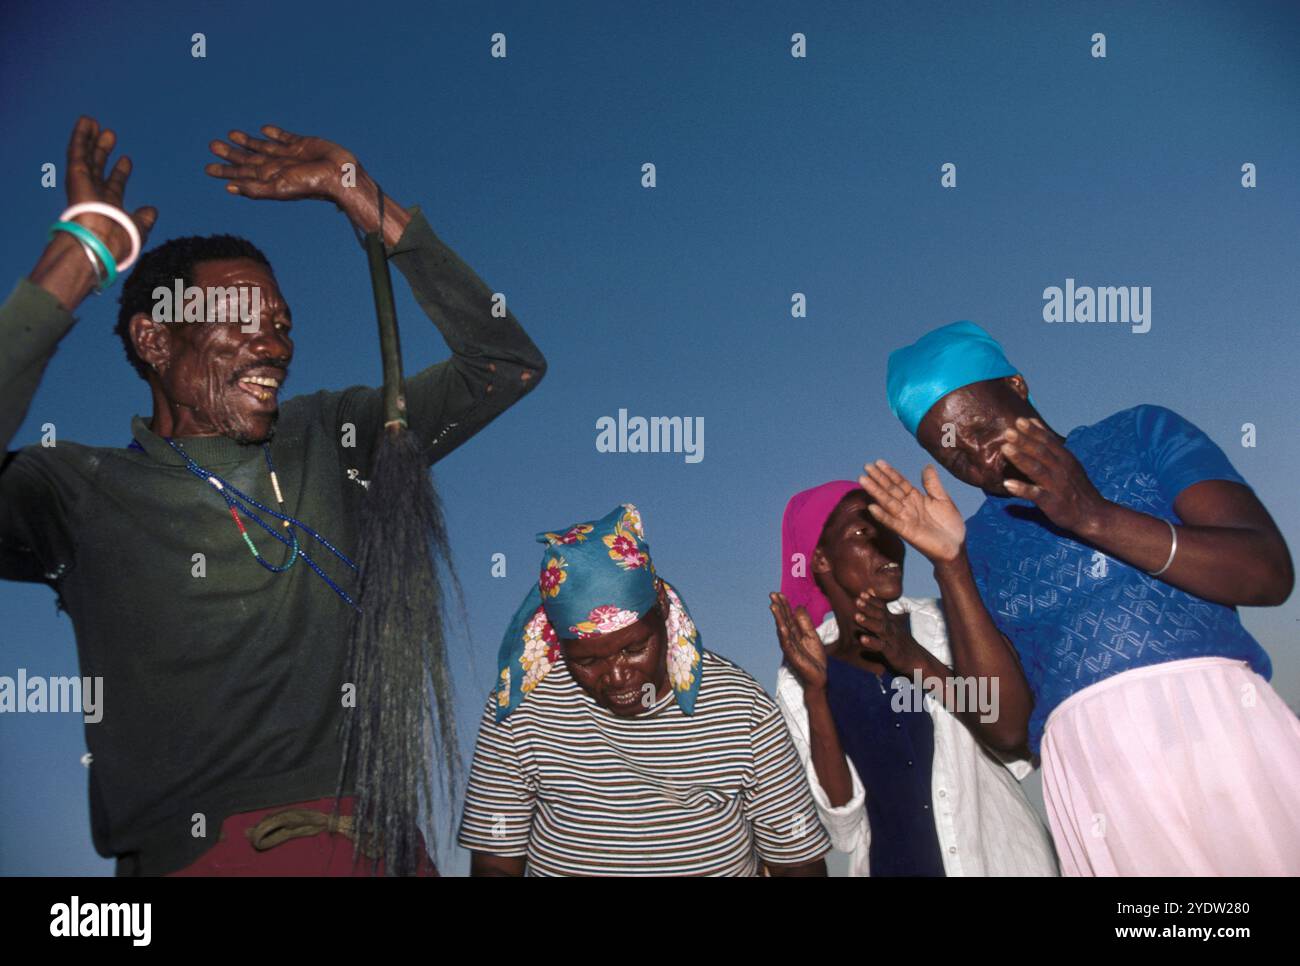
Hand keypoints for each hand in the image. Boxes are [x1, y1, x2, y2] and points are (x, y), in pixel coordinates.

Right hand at [65, 116, 157, 263]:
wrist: (101, 240)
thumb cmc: (120, 239)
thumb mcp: (139, 228)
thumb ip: (144, 218)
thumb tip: (152, 211)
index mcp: (110, 207)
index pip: (115, 184)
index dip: (120, 172)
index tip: (127, 159)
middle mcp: (95, 194)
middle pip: (98, 167)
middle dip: (103, 151)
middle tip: (110, 134)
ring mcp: (83, 184)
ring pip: (85, 156)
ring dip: (89, 139)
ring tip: (93, 122)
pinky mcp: (75, 175)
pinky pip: (77, 151)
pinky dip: (80, 136)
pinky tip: (85, 122)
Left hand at [205, 125, 358, 203]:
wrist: (340, 174)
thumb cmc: (312, 185)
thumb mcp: (280, 188)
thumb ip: (256, 189)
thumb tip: (229, 188)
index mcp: (269, 178)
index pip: (242, 174)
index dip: (225, 171)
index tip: (208, 168)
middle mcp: (277, 166)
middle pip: (249, 159)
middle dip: (231, 154)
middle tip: (212, 145)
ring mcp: (289, 155)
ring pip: (263, 147)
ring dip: (247, 141)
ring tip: (230, 134)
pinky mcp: (302, 144)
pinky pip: (284, 137)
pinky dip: (273, 133)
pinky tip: (264, 129)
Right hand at [770, 592, 827, 690]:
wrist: (819, 676)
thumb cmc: (814, 657)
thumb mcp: (812, 635)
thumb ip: (804, 622)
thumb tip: (797, 606)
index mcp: (795, 632)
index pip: (788, 615)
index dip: (784, 604)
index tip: (779, 593)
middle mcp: (790, 638)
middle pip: (783, 619)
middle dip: (778, 607)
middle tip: (772, 594)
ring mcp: (790, 647)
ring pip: (782, 629)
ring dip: (778, 618)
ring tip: (773, 606)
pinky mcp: (793, 656)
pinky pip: (787, 644)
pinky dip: (784, 635)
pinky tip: (781, 627)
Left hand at [852, 591, 919, 669]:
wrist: (919, 662)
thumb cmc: (903, 644)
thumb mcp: (896, 628)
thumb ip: (887, 617)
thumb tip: (879, 607)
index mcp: (892, 622)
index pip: (883, 608)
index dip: (874, 600)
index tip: (864, 591)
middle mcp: (892, 628)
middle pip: (881, 615)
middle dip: (869, 607)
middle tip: (858, 599)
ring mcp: (892, 639)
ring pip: (880, 628)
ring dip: (868, 622)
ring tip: (856, 616)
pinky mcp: (892, 652)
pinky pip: (881, 646)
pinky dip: (872, 642)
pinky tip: (862, 639)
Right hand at [859, 460, 964, 562]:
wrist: (956, 546)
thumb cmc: (950, 524)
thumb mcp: (942, 499)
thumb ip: (932, 484)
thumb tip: (926, 465)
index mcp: (915, 497)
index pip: (899, 482)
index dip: (889, 472)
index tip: (877, 462)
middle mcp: (907, 506)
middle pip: (890, 490)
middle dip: (878, 479)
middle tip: (865, 467)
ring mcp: (905, 519)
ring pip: (887, 502)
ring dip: (875, 492)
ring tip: (863, 480)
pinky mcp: (906, 532)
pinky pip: (892, 523)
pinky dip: (882, 516)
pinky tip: (872, 507)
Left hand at [999, 417, 1107, 534]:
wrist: (1093, 514)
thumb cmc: (1076, 487)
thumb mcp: (1068, 462)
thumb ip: (1050, 444)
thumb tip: (1033, 423)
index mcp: (1065, 459)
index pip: (1048, 442)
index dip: (1034, 431)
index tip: (1019, 420)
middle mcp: (1061, 470)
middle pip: (1041, 452)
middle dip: (1024, 441)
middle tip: (1008, 431)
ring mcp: (1056, 486)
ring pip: (1037, 470)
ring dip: (1021, 459)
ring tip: (1005, 450)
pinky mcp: (1052, 502)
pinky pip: (1035, 495)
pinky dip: (1022, 489)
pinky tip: (1008, 484)